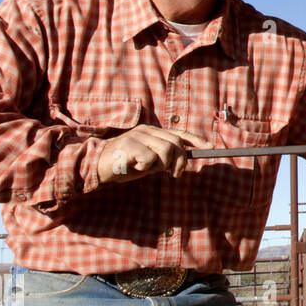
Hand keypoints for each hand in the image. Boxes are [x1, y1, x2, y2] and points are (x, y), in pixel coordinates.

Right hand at [97, 125, 212, 184]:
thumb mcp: (148, 161)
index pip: (178, 133)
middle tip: (174, 174)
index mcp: (152, 131)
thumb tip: (183, 161)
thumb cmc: (124, 165)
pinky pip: (149, 159)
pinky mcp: (128, 145)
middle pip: (175, 144)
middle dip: (180, 161)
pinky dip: (145, 168)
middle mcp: (146, 130)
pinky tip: (133, 167)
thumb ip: (163, 158)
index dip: (196, 140)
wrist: (96, 167)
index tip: (210, 147)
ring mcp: (137, 136)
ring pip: (165, 151)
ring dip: (160, 166)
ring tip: (145, 168)